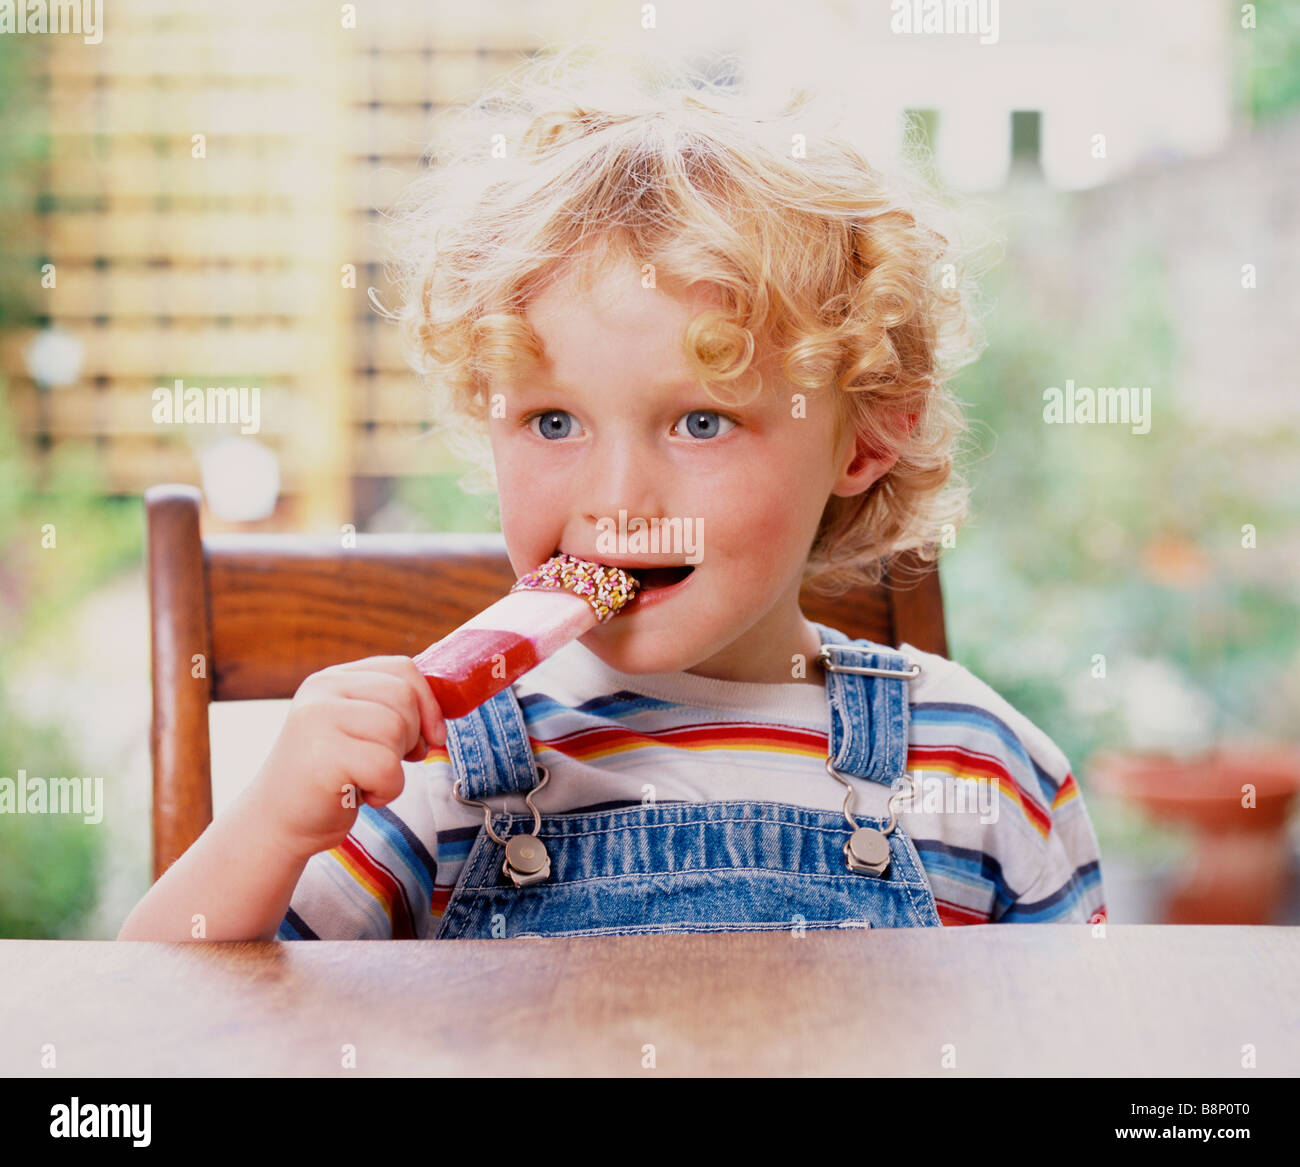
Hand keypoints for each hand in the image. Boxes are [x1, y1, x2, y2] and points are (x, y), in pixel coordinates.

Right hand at [249, 655, 446, 860]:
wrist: (277, 824)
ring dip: (395, 767)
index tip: (431, 736)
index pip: (402, 668)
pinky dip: (387, 789)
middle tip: (382, 763)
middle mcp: (322, 690)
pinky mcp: (322, 755)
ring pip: (397, 730)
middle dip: (410, 737)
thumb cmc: (330, 780)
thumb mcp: (358, 732)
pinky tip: (359, 795)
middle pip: (404, 697)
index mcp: (333, 679)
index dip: (428, 703)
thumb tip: (439, 720)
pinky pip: (387, 766)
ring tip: (363, 779)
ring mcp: (318, 719)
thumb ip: (389, 711)